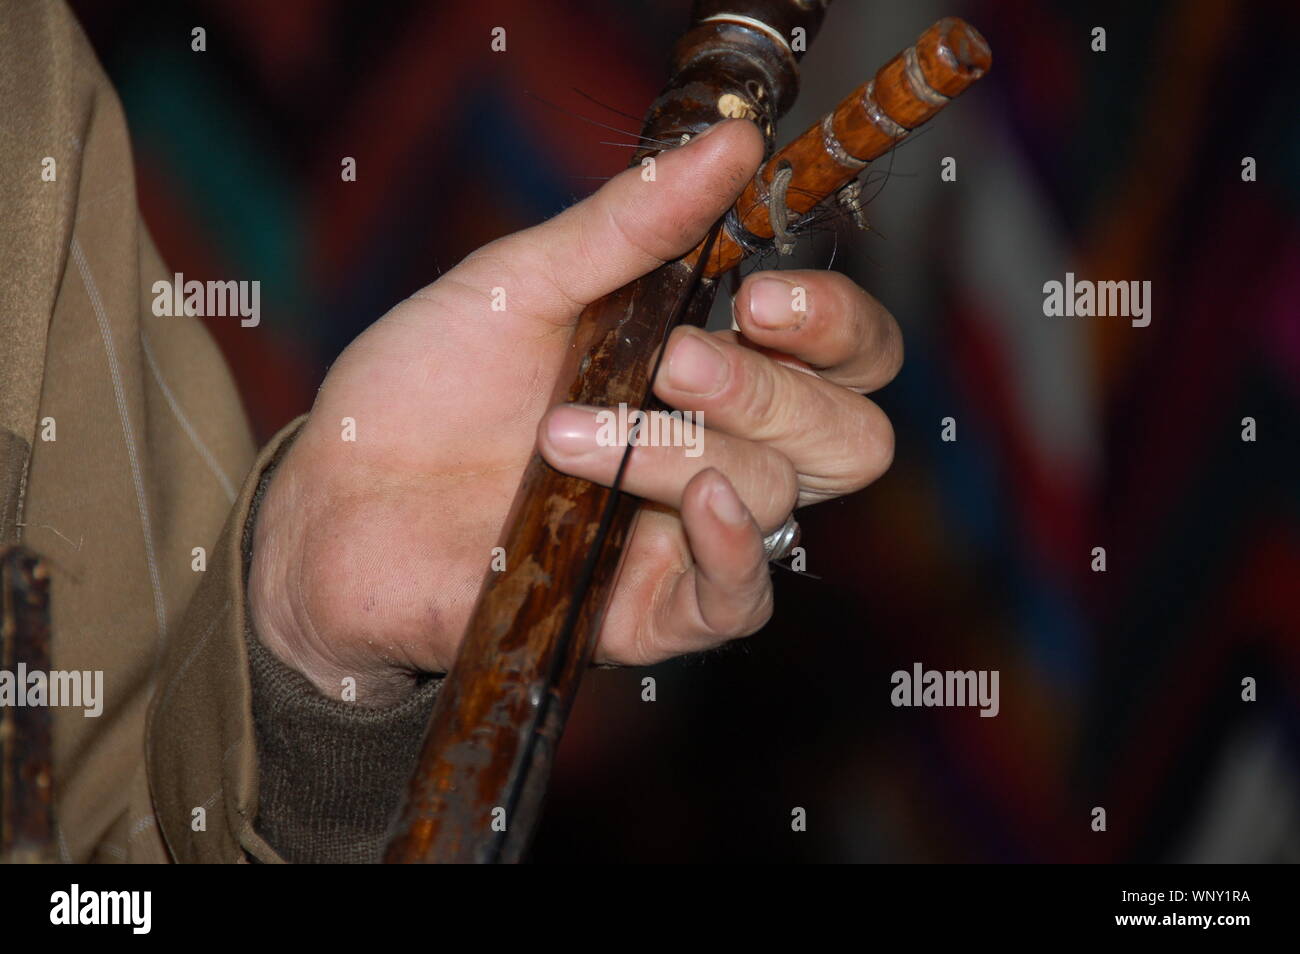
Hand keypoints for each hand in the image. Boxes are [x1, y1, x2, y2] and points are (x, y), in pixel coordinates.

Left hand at [248, 120, 900, 704]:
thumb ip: (631, 223)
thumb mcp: (522, 283)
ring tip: (567, 432)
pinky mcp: (646, 612)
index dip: (835, 326)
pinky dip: (732, 549)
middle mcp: (718, 450)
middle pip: (845, 436)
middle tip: (676, 359)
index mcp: (707, 365)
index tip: (763, 296)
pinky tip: (694, 505)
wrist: (337, 498)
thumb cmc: (428, 388)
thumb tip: (732, 141)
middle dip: (774, 391)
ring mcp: (685, 535)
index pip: (845, 356)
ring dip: (682, 450)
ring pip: (776, 497)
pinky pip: (741, 599)